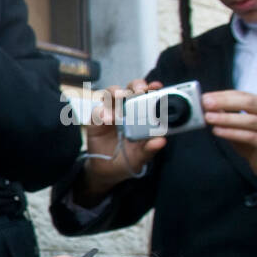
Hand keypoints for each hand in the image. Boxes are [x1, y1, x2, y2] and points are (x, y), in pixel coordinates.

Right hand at [77, 80, 165, 203]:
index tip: (157, 86)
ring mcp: (110, 113)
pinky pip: (96, 110)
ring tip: (120, 97)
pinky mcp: (95, 121)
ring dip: (115, 92)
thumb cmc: (127, 159)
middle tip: (139, 90)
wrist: (106, 170)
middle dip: (135, 85)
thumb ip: (149, 149)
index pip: (147, 96)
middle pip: (130, 88)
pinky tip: (107, 119)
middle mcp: (126, 110)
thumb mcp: (140, 157)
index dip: (151, 88)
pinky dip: (101, 111)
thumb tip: (161, 141)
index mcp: (141, 115)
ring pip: (111, 93)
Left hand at [202, 89, 256, 183]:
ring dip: (226, 118)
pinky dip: (232, 133)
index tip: (205, 98)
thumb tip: (209, 107)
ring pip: (250, 120)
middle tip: (206, 104)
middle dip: (225, 102)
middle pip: (249, 103)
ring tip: (209, 117)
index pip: (244, 95)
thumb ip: (229, 116)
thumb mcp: (242, 127)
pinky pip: (250, 137)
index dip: (223, 95)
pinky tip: (218, 131)